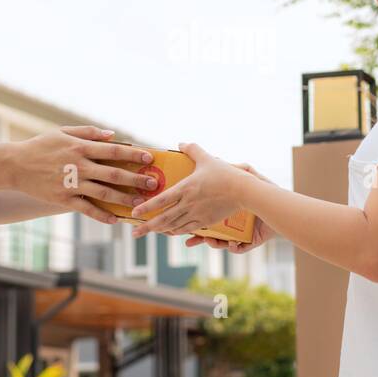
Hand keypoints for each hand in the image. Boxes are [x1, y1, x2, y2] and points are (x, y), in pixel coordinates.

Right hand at [8, 126, 159, 223]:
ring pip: (104, 193)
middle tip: (152, 184)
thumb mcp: (62, 132)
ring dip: (124, 199)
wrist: (15, 165)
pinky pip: (86, 209)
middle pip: (113, 174)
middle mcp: (79, 166)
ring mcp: (72, 184)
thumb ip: (88, 132)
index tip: (149, 158)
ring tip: (139, 204)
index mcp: (80, 147)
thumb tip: (112, 135)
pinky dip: (101, 216)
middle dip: (136, 179)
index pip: (113, 151)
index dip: (133, 155)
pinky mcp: (63, 199)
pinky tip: (114, 220)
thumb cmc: (40, 146)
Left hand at [128, 143, 245, 237]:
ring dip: (160, 230)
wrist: (243, 191)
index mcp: (186, 188)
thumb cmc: (225, 173)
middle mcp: (188, 204)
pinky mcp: (206, 221)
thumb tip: (181, 143)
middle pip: (164, 218)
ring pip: (174, 226)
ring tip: (148, 232)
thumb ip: (192, 150)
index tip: (134, 213)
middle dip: (147, 227)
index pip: (161, 200)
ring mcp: (197, 214)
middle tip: (134, 233)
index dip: (146, 208)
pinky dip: (176, 231)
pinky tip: (169, 232)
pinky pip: (187, 229)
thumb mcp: (206, 159)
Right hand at [184, 163, 276, 252]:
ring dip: (214, 244)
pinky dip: (235, 248)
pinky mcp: (251, 242)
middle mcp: (232, 225)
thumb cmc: (264, 187)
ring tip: (209, 242)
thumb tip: (218, 158)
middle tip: (188, 241)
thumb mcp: (249, 174)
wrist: (281, 202)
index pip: (206, 217)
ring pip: (222, 244)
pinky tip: (232, 245)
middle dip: (198, 238)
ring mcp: (240, 234)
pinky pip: (240, 248)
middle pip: (209, 233)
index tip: (183, 221)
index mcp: (226, 210)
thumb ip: (235, 167)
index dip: (194, 221)